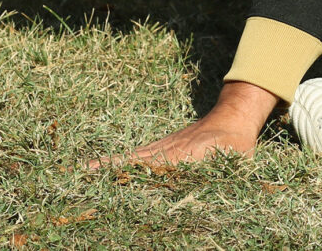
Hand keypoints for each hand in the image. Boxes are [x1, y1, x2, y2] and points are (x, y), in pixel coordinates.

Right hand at [88, 81, 277, 168]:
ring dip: (109, 165)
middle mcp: (168, 151)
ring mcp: (164, 147)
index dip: (134, 176)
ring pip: (132, 157)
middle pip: (134, 162)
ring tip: (83, 173)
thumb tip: (221, 206)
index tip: (115, 184)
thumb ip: (226, 182)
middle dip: (110, 171)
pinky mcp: (165, 145)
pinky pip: (138, 154)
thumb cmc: (238, 144)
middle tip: (83, 178)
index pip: (152, 169)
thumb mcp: (236, 165)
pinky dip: (120, 160)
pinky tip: (105, 166)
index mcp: (183, 157)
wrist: (235, 115)